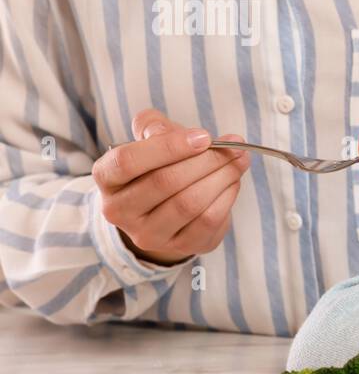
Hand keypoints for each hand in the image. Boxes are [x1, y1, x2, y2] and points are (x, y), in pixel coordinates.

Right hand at [92, 109, 251, 265]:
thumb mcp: (149, 138)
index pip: (128, 161)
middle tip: (233, 147)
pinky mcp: (178, 247)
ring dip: (222, 177)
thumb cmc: (157, 165)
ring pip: (189, 203)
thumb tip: (190, 135)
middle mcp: (119, 211)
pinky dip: (227, 197)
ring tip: (238, 161)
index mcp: (106, 178)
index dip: (168, 147)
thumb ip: (156, 126)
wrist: (163, 207)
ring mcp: (147, 235)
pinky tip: (233, 182)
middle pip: (165, 182)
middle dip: (206, 161)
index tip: (203, 137)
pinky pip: (208, 221)